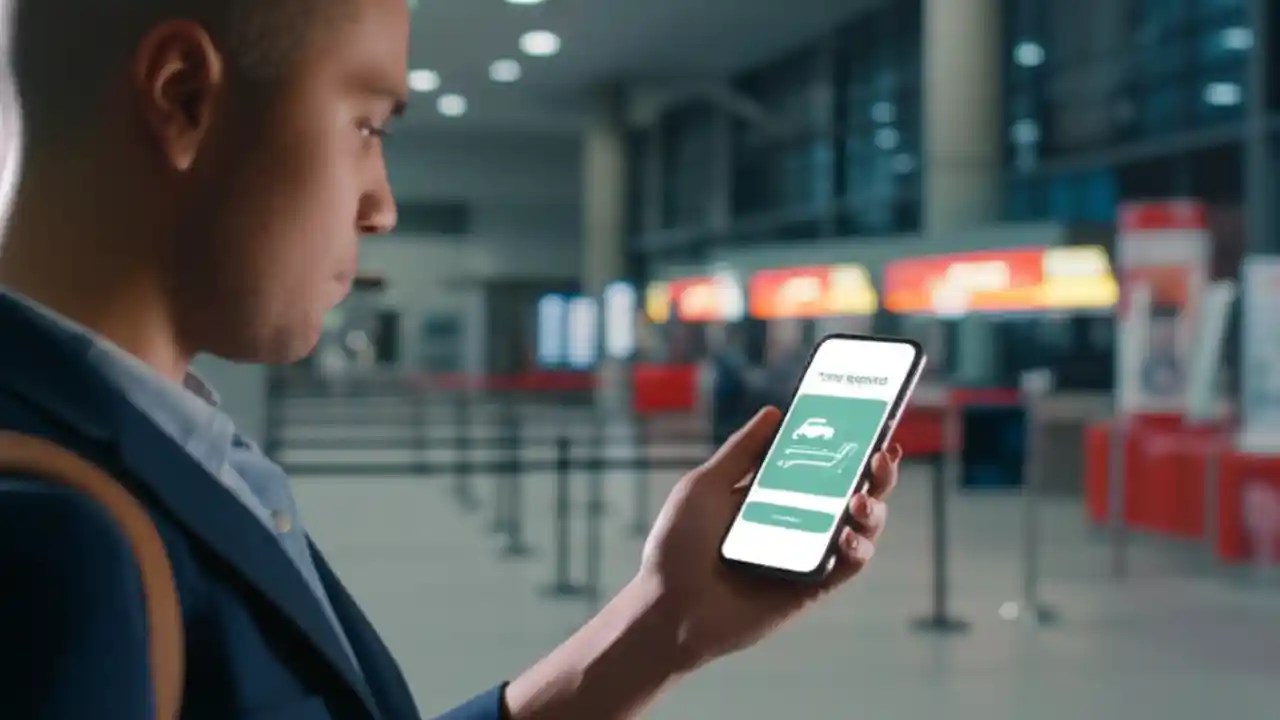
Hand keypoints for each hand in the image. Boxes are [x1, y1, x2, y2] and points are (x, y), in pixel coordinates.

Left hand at [637, 406, 900, 669]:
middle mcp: (795, 521)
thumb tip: (774, 412)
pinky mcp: (812, 586)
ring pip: (861, 527)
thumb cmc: (677, 545)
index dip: (850, 445)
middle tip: (883, 455)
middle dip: (876, 472)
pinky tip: (845, 534)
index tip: (871, 424)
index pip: (821, 464)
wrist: (669, 607)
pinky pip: (848, 565)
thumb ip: (741, 451)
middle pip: (852, 491)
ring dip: (874, 509)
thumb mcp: (704, 485)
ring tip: (861, 499)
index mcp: (772, 494)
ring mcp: (806, 554)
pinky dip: (857, 547)